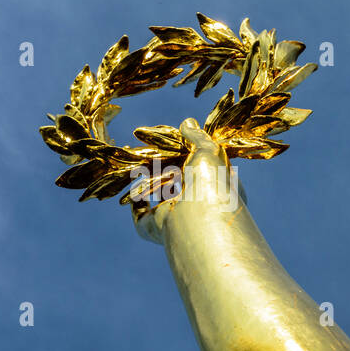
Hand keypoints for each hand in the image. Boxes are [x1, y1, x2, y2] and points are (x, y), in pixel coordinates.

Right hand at [133, 119, 240, 244]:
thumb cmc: (211, 183)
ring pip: (160, 197)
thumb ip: (197, 137)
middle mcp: (198, 205)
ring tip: (135, 164)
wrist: (198, 218)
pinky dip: (136, 205)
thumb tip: (188, 122)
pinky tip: (133, 192)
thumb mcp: (209, 151)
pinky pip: (142, 218)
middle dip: (162, 167)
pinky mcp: (155, 228)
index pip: (200, 170)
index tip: (172, 145)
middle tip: (146, 151)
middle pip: (177, 182)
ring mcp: (177, 217)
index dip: (186, 157)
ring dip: (148, 181)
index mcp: (216, 189)